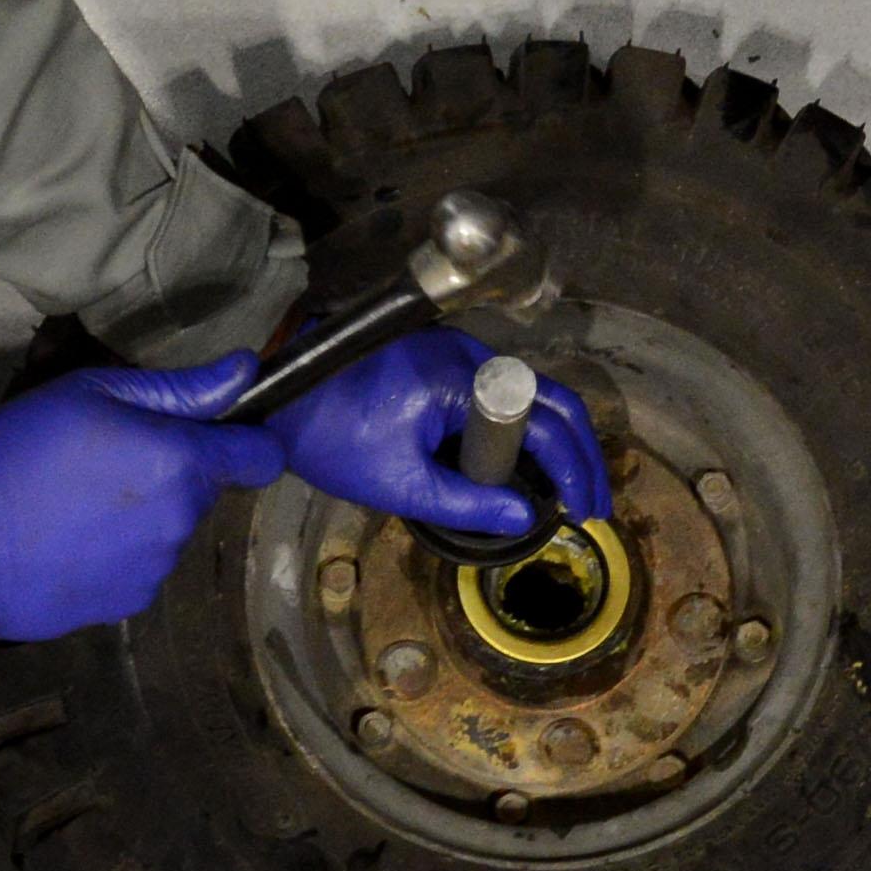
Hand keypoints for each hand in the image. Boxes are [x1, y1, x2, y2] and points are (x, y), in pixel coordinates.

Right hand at [0, 355, 284, 642]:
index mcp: (182, 463)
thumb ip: (177, 388)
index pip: (262, 456)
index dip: (246, 438)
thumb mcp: (89, 394)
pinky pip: (142, 566)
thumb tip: (245, 371)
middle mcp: (183, 522)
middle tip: (110, 456)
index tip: (214, 430)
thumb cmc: (18, 454)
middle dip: (175, 471)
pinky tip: (70, 539)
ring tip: (80, 501)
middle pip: (206, 489)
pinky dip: (120, 552)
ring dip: (146, 513)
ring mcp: (157, 570)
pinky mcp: (128, 604)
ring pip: (172, 528)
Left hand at [264, 329, 610, 539]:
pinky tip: (527, 465)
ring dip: (556, 440)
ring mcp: (458, 351)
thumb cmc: (330, 438)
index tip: (583, 510)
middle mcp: (470, 355)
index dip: (574, 469)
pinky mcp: (445, 358)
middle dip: (580, 454)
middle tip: (590, 503)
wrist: (279, 397)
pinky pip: (503, 390)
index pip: (545, 422)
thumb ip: (466, 505)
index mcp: (461, 381)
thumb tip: (524, 519)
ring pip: (531, 393)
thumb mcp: (400, 484)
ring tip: (565, 490)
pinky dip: (525, 427)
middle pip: (553, 399)